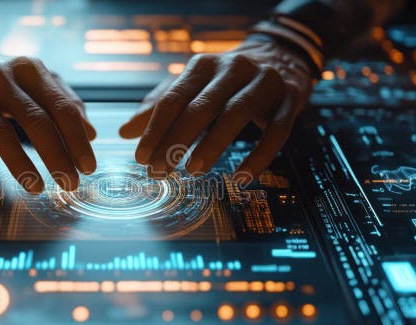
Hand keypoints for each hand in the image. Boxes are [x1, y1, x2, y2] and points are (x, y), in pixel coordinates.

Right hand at [0, 43, 96, 193]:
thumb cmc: (3, 79)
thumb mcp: (36, 82)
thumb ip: (65, 103)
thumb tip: (92, 134)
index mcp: (28, 69)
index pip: (60, 107)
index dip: (77, 139)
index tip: (88, 168)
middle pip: (34, 119)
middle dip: (56, 155)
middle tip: (69, 183)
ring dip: (19, 163)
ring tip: (36, 187)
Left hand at [119, 36, 312, 183]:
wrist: (282, 55)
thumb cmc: (227, 79)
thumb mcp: (193, 86)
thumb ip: (160, 107)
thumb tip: (124, 132)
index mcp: (203, 65)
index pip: (173, 99)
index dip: (155, 130)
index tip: (141, 159)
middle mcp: (233, 68)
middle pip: (201, 107)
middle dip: (176, 142)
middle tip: (159, 171)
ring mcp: (264, 82)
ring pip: (235, 115)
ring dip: (211, 146)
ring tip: (192, 172)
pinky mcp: (290, 101)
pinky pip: (276, 132)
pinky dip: (258, 157)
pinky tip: (241, 178)